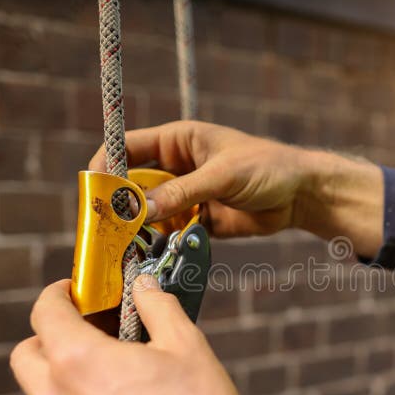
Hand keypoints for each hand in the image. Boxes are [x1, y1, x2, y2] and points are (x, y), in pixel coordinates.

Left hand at [10, 278, 297, 394]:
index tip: (75, 290)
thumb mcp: (186, 344)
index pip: (44, 312)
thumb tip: (145, 287)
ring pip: (44, 394)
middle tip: (89, 328)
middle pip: (26, 355)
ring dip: (64, 373)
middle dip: (49, 334)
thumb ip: (158, 306)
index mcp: (78, 361)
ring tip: (116, 370)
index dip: (59, 293)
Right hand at [89, 121, 384, 257]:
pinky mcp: (198, 219)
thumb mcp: (222, 175)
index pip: (130, 147)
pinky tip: (152, 253)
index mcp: (178, 140)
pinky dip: (161, 241)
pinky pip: (170, 230)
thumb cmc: (267, 168)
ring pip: (150, 211)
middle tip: (105, 227)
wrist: (302, 195)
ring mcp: (187, 194)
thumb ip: (182, 192)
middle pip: (135, 184)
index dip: (108, 165)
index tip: (93, 188)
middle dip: (120, 204)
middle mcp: (177, 166)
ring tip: (124, 246)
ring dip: (139, 227)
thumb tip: (140, 210)